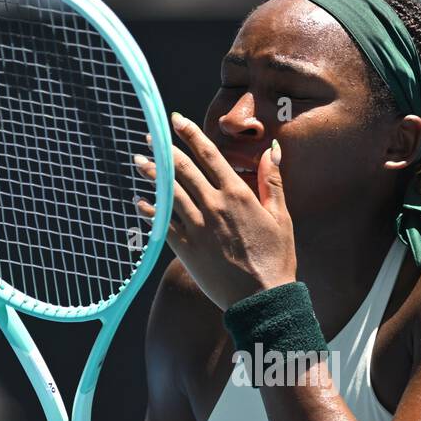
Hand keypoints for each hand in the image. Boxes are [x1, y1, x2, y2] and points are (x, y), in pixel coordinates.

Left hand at [135, 112, 296, 309]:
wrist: (262, 299)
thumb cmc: (276, 258)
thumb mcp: (281, 217)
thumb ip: (273, 181)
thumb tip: (272, 150)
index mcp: (237, 194)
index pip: (208, 155)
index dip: (190, 134)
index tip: (176, 120)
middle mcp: (214, 206)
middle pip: (182, 170)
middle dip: (165, 150)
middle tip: (151, 138)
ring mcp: (197, 228)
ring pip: (169, 193)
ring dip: (152, 175)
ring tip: (139, 162)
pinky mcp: (187, 250)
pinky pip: (162, 225)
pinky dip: (150, 211)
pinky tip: (141, 202)